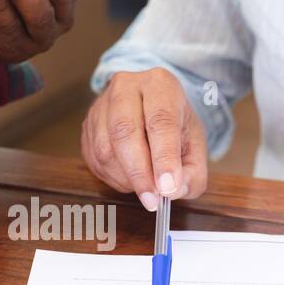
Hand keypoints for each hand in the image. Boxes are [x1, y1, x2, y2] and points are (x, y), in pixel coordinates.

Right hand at [81, 69, 208, 210]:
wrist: (151, 108)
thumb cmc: (175, 126)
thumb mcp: (196, 146)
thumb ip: (192, 172)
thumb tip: (172, 190)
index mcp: (160, 84)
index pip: (161, 121)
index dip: (164, 158)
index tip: (167, 187)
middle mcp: (126, 87)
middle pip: (125, 131)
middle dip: (139, 173)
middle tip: (152, 200)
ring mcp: (101, 105)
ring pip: (105, 149)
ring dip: (126, 178)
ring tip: (145, 187)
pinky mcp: (87, 125)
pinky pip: (94, 159)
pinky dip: (113, 177)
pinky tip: (129, 178)